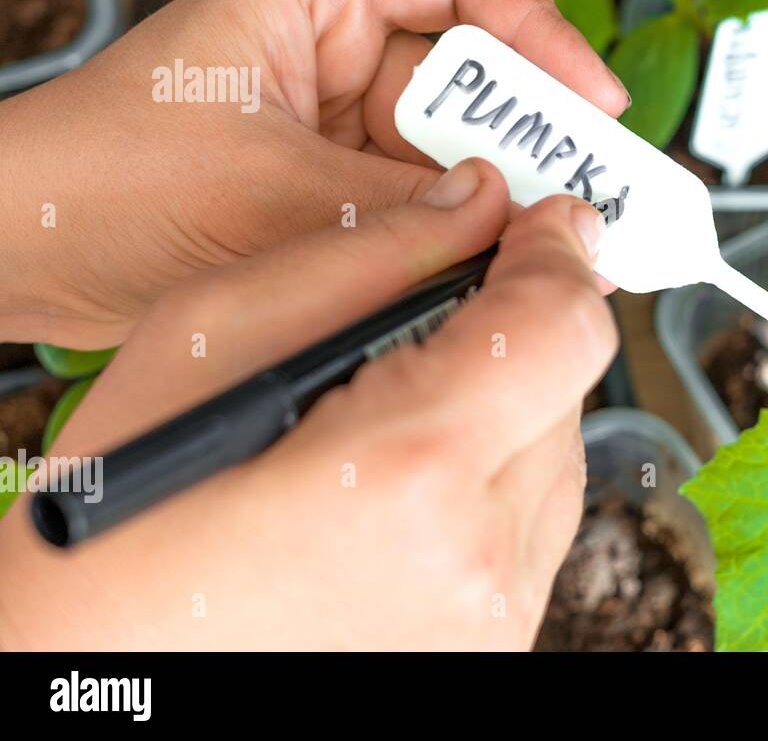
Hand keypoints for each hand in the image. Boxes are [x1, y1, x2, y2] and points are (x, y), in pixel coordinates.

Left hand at [0, 0, 627, 347]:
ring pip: (461, 152)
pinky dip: (462, 242)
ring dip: (504, 200)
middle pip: (480, 76)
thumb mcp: (265, 189)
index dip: (543, 28)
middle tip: (591, 203)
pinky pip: (428, 208)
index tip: (592, 102)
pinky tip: (492, 275)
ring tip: (552, 251)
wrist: (20, 254)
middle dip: (537, 138)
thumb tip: (512, 224)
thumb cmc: (100, 178)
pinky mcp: (344, 194)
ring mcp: (348, 127)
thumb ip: (396, 210)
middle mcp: (345, 51)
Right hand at [0, 159, 616, 649]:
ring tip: (397, 418)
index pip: (567, 328)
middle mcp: (476, 559)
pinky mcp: (488, 651)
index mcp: (415, 469)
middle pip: (565, 390)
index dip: (556, 258)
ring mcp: (489, 621)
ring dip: (503, 413)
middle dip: (517, 336)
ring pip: (555, 461)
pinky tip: (402, 487)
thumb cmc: (125, 512)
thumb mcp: (218, 332)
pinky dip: (488, 487)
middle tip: (438, 321)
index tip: (537, 228)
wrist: (100, 662)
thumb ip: (370, 254)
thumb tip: (477, 205)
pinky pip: (529, 533)